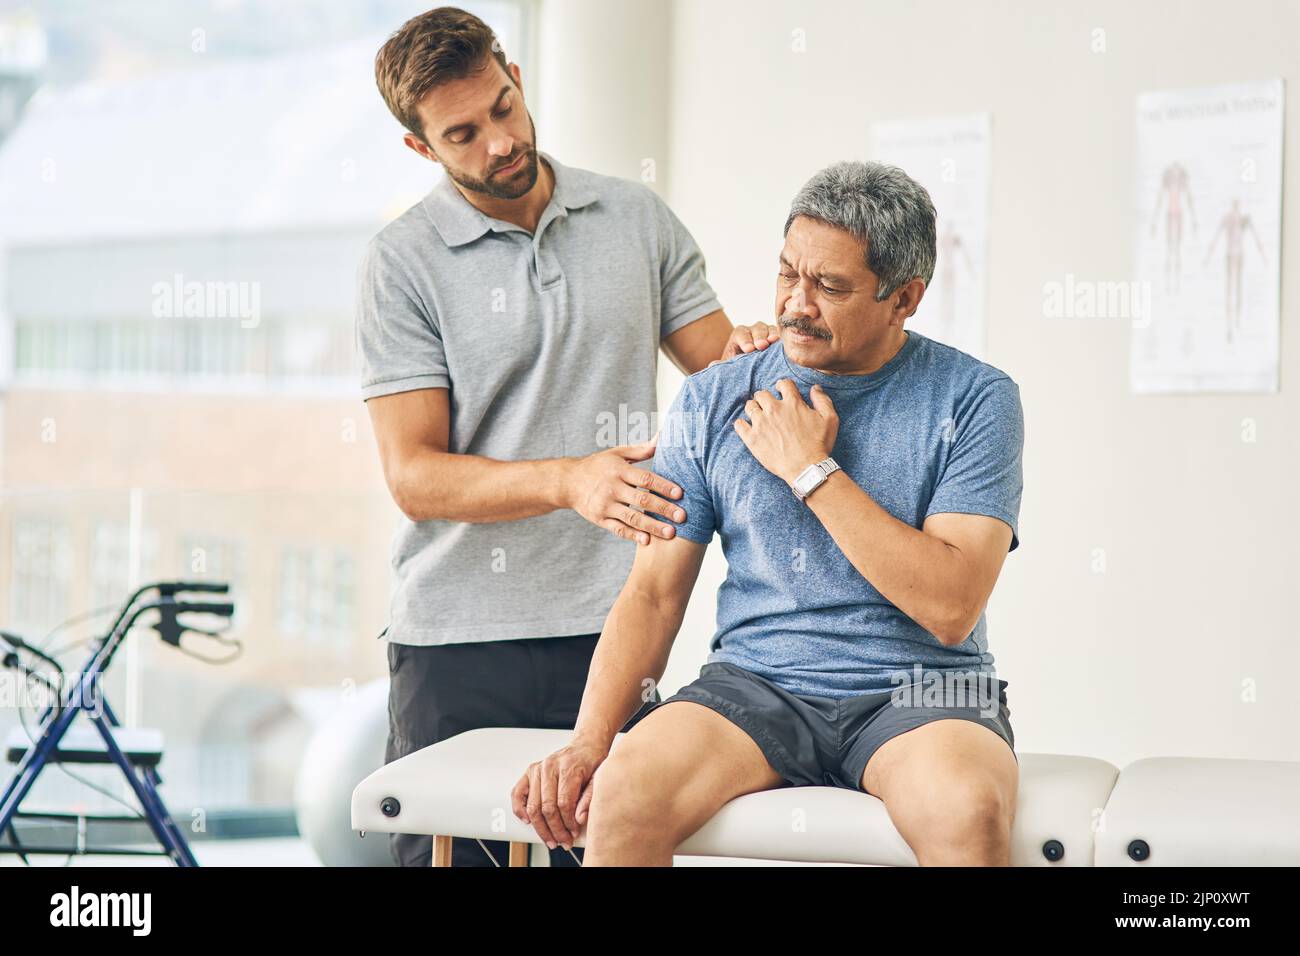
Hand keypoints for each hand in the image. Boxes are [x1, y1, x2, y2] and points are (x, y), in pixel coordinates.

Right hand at [511, 737, 608, 849]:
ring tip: (550, 839)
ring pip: (533, 806)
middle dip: (555, 830)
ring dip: (541, 828)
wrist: (586, 745)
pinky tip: (528, 821)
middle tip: (563, 841)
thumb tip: (579, 819)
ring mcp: (537, 769)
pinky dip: (520, 810)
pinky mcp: (530, 772)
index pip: (564, 803)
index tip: (573, 832)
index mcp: (568, 767)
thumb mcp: (599, 778)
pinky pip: (517, 793)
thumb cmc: (592, 761)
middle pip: (547, 807)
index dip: (568, 822)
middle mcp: (549, 767)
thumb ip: (589, 798)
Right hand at [564, 438, 685, 544]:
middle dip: (663, 509)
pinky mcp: (600, 519)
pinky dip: (632, 535)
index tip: (680, 494)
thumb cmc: (598, 465)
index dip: (663, 486)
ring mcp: (605, 505)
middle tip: (683, 517)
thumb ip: (641, 450)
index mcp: (619, 470)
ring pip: (632, 517)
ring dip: (653, 526)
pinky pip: (618, 529)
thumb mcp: (617, 453)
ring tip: (671, 533)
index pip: (645, 479)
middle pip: (642, 500)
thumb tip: (663, 437)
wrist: (568, 482)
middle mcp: (612, 488)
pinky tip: (647, 540)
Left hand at [710, 321, 781, 366]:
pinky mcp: (777, 340)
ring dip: (771, 335)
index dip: (745, 340)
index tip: (748, 350)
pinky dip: (781, 339)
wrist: (749, 371)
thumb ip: (721, 366)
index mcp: (739, 336)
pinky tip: (783, 344)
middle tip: (760, 346)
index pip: (741, 333)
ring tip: (773, 342)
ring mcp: (766, 334)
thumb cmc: (738, 368)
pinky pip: (780, 335)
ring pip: (769, 329)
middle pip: (757, 328)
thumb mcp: (729, 367)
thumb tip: (713, 365)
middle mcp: (753, 332)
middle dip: (758, 336)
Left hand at [734, 378, 838, 484]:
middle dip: (765, 398)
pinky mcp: (752, 438)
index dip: (782, 386)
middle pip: (762, 394)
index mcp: (792, 403)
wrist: (806, 468)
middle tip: (768, 406)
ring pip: (750, 406)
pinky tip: (746, 427)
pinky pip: (739, 425)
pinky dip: (741, 424)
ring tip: (758, 416)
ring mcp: (761, 423)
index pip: (783, 384)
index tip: (781, 391)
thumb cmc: (819, 444)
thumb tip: (815, 388)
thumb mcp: (830, 420)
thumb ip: (823, 400)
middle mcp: (774, 410)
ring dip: (754, 409)